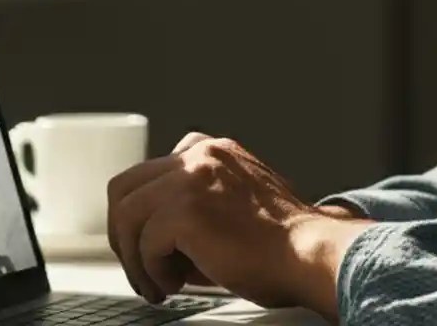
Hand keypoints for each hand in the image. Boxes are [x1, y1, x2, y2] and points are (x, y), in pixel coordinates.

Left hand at [106, 133, 373, 318]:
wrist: (312, 254)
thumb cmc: (283, 245)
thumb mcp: (235, 205)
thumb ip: (196, 205)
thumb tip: (153, 240)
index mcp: (212, 151)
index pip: (151, 173)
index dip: (142, 214)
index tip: (147, 245)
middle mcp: (199, 154)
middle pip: (125, 187)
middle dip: (124, 233)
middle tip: (138, 268)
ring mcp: (191, 177)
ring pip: (127, 215)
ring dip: (134, 257)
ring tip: (158, 284)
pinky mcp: (185, 209)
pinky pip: (146, 243)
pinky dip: (153, 270)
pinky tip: (175, 285)